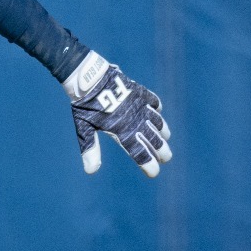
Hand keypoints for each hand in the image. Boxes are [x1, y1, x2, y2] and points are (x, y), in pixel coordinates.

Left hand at [65, 51, 171, 177]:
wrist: (90, 77)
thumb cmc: (85, 105)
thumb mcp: (84, 128)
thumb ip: (90, 149)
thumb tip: (91, 171)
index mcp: (122, 131)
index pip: (139, 153)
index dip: (148, 164)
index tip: (154, 173)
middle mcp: (135, 120)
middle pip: (153, 139)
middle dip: (161, 150)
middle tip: (166, 158)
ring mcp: (139, 105)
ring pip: (157, 121)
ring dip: (162, 131)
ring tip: (166, 137)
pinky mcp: (140, 92)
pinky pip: (154, 101)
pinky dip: (157, 108)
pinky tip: (158, 112)